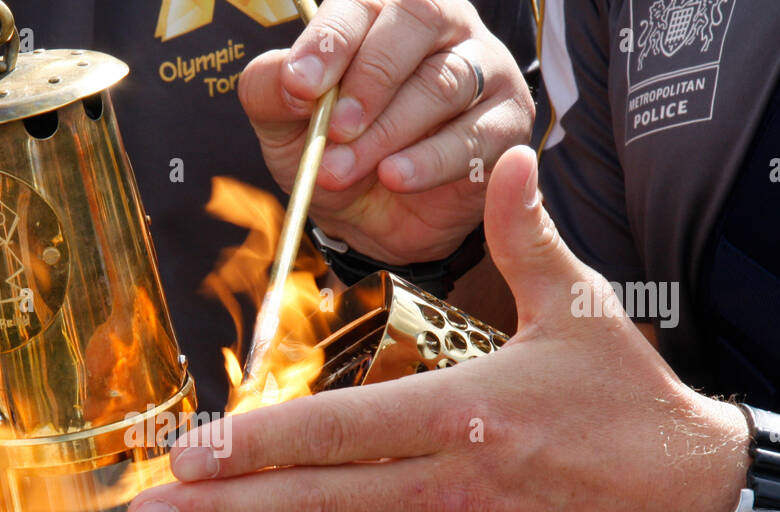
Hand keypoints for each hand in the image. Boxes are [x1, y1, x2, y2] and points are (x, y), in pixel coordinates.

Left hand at [126, 146, 748, 511]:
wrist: (695, 509)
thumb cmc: (630, 408)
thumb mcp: (584, 312)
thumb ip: (526, 240)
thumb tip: (513, 162)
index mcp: (461, 413)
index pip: (331, 430)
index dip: (250, 444)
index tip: (187, 451)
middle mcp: (448, 490)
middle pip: (309, 506)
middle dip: (217, 511)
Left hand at [239, 0, 533, 263]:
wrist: (369, 221)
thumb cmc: (332, 150)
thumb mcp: (282, 122)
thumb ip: (272, 89)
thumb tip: (293, 78)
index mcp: (383, 10)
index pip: (366, 0)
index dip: (332, 39)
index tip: (300, 84)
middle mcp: (440, 25)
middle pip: (418, 19)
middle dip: (368, 80)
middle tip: (333, 130)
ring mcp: (483, 67)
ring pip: (444, 82)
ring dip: (388, 131)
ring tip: (343, 169)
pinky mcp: (506, 122)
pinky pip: (476, 135)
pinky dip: (430, 160)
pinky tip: (395, 178)